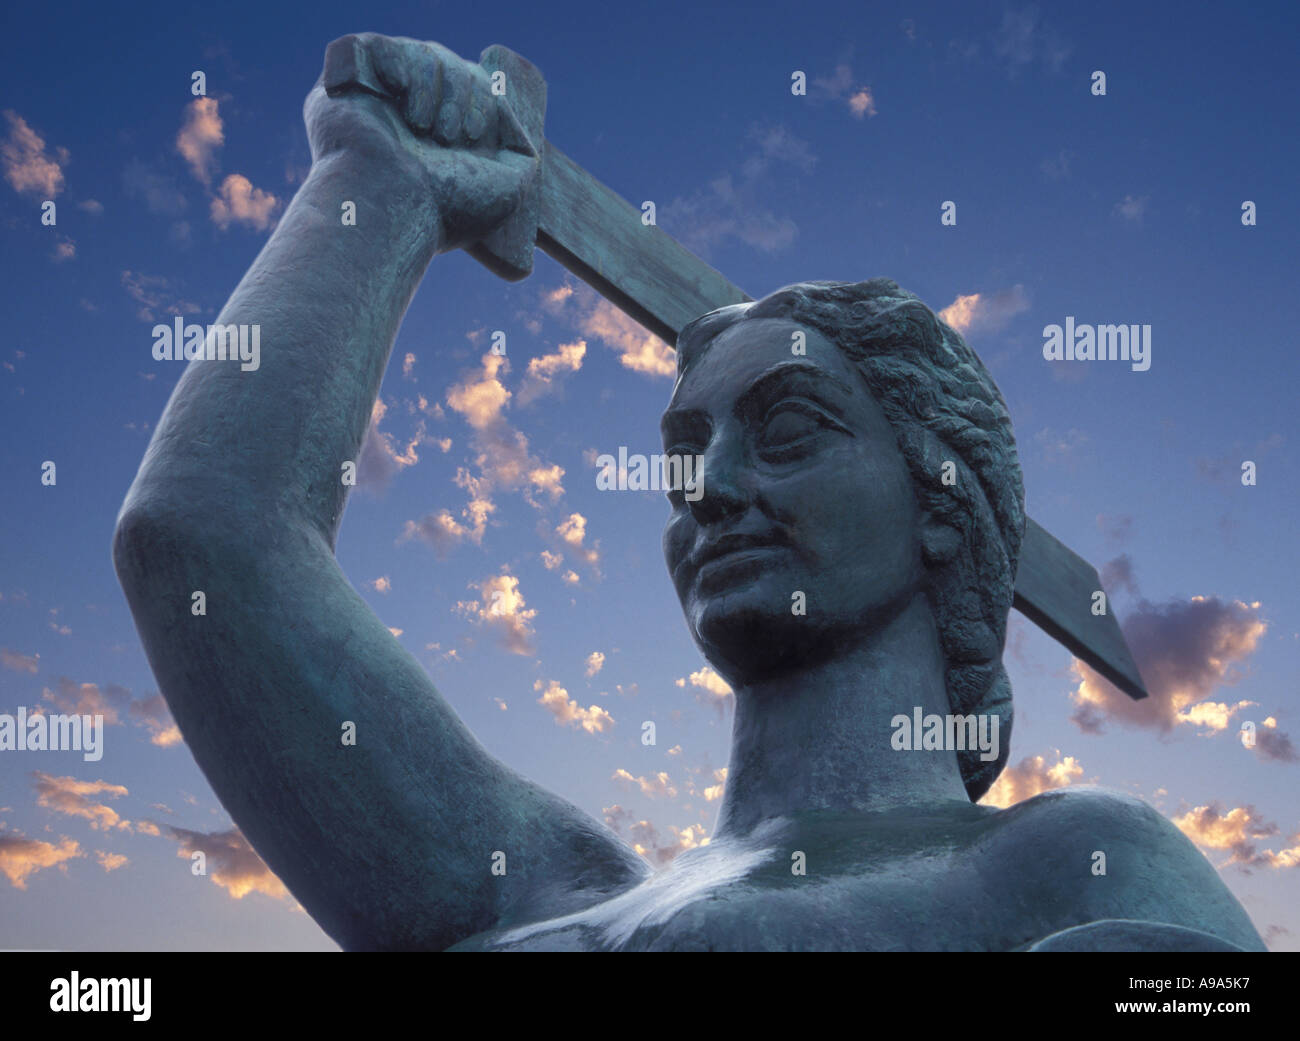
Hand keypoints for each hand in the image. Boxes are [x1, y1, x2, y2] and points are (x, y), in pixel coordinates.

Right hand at [304, 33, 536, 251]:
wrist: (391, 207)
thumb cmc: (447, 205)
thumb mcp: (508, 187)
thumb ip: (519, 150)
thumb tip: (510, 120)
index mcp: (443, 139)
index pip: (473, 87)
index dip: (483, 99)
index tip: (474, 136)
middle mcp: (409, 119)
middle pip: (451, 66)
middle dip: (463, 93)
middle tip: (450, 137)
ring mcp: (376, 100)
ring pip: (422, 54)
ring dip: (434, 87)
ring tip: (425, 129)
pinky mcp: (342, 86)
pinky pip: (375, 45)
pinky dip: (399, 66)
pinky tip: (401, 97)